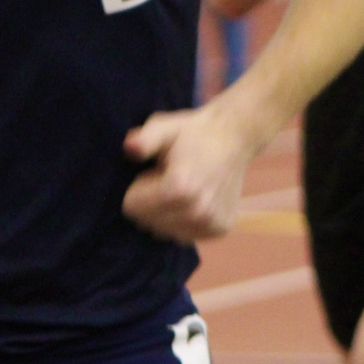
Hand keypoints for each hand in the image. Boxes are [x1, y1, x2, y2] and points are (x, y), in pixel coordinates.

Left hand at [121, 107, 257, 243]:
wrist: (234, 137)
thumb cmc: (193, 132)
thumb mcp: (164, 127)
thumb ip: (145, 139)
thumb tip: (130, 148)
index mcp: (180, 189)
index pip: (132, 208)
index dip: (138, 187)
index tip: (156, 172)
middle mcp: (198, 212)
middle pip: (148, 222)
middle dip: (150, 202)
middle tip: (168, 179)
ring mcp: (211, 224)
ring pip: (165, 232)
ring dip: (166, 214)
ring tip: (181, 189)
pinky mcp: (220, 229)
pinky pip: (184, 236)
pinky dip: (182, 221)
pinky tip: (192, 200)